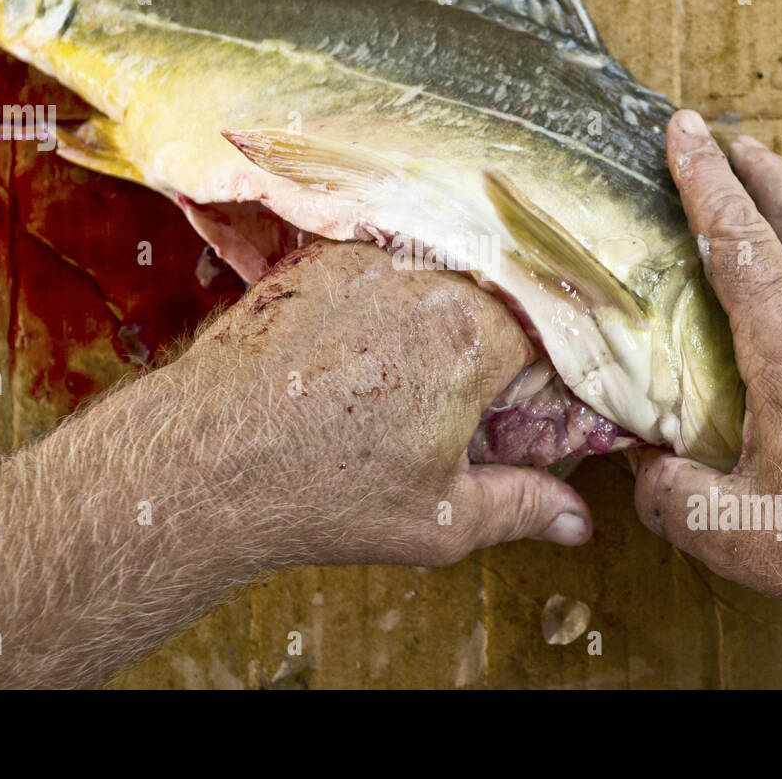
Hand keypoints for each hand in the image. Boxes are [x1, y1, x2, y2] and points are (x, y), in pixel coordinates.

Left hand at [177, 239, 592, 567]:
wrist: (204, 461)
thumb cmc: (322, 492)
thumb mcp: (440, 520)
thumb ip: (521, 507)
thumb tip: (577, 521)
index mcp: (474, 334)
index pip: (549, 331)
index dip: (546, 371)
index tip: (529, 405)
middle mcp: (425, 278)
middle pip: (493, 294)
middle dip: (494, 341)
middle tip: (465, 396)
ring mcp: (366, 259)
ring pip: (436, 273)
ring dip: (439, 315)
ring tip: (403, 375)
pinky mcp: (318, 259)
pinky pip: (379, 267)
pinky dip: (384, 300)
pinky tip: (359, 351)